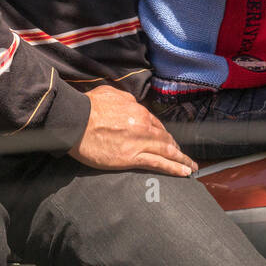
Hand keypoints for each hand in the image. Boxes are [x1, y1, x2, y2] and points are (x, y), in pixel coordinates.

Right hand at [68, 85, 198, 176]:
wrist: (75, 121)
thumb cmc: (88, 106)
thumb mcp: (109, 93)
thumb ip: (124, 99)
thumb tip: (130, 103)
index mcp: (137, 110)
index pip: (156, 124)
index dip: (164, 134)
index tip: (168, 141)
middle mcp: (143, 126)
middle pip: (165, 138)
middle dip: (176, 148)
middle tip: (183, 157)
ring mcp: (139, 142)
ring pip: (167, 151)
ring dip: (182, 160)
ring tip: (190, 167)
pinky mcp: (132, 158)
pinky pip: (158, 163)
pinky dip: (174, 168)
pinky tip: (184, 173)